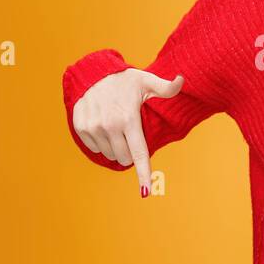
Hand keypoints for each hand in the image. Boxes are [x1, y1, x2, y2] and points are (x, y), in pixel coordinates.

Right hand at [70, 67, 184, 196]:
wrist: (92, 72)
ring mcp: (93, 128)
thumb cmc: (124, 79)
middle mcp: (109, 126)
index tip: (146, 191)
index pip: (139, 153)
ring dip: (116, 148)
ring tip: (116, 127)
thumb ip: (166, 87)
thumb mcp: (146, 80)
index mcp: (128, 118)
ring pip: (110, 155)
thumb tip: (182, 80)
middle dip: (130, 152)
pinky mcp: (81, 128)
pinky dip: (101, 142)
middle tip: (130, 133)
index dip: (143, 173)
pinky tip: (103, 126)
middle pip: (125, 158)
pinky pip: (95, 149)